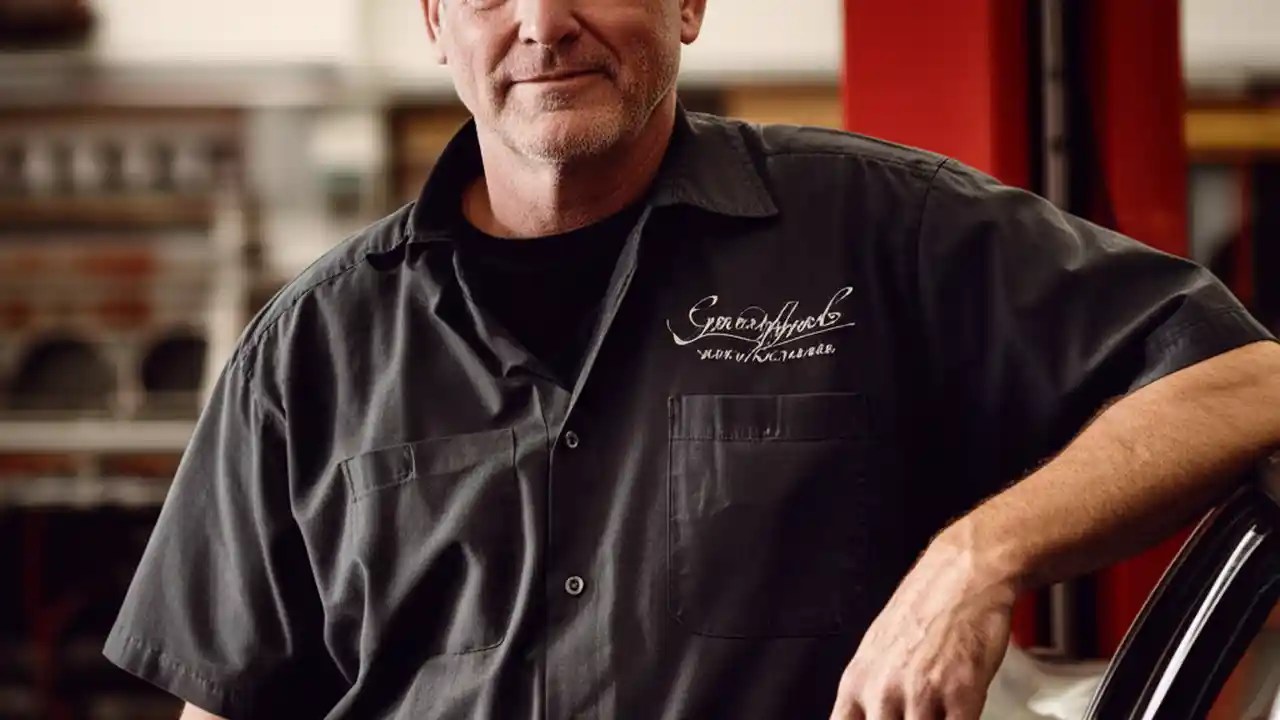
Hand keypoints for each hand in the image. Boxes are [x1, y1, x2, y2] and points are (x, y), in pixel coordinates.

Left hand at [829, 525, 1016, 719]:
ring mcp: (922, 694)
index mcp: (858, 682)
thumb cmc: (924, 607)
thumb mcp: (878, 650)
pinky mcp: (962, 693)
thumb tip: (869, 717)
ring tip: (939, 711)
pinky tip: (962, 711)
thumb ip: (870, 693)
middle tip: (914, 713)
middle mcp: (883, 691)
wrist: (963, 574)